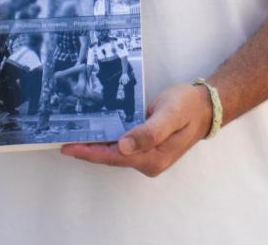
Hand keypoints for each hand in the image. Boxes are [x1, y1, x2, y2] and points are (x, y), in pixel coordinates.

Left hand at [61, 80, 211, 177]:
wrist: (206, 105)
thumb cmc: (188, 106)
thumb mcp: (170, 114)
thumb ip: (149, 132)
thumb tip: (124, 147)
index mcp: (153, 158)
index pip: (114, 157)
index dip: (89, 152)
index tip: (67, 147)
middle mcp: (148, 161)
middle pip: (111, 157)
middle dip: (87, 149)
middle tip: (61, 138)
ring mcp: (148, 156)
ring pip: (114, 152)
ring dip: (94, 145)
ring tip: (71, 135)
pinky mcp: (147, 147)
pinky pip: (121, 146)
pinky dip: (106, 139)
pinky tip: (93, 131)